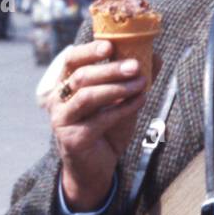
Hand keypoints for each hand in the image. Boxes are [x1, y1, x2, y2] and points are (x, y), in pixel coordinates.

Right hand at [48, 40, 159, 210]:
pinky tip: (139, 102)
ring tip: (140, 84)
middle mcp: (58, 101)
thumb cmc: (106, 130)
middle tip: (135, 66)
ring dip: (116, 88)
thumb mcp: (121, 101)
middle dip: (110, 70)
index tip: (110, 46)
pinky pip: (99, 120)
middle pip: (81, 76)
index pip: (70, 60)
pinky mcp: (72, 139)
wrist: (95, 168)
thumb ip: (132, 80)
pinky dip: (122, 109)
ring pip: (87, 97)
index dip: (88, 51)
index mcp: (65, 85)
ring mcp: (62, 120)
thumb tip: (155, 56)